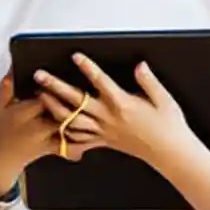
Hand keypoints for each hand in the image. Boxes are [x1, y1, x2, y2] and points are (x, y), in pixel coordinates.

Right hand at [0, 72, 90, 196]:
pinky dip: (80, 142)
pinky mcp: (52, 149)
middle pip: (61, 111)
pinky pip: (70, 146)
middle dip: (70, 101)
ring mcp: (46, 140)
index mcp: (22, 113)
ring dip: (79, 118)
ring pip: (68, 128)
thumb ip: (6, 87)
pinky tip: (91, 133)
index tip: (55, 77)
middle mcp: (37, 127)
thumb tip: (15, 67)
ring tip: (89, 107)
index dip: (52, 86)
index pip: (44, 96)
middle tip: (77, 89)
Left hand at [35, 54, 196, 167]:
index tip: (75, 56)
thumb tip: (140, 65)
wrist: (170, 152)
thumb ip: (148, 81)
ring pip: (72, 120)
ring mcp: (103, 131)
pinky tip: (52, 126)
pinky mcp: (103, 141)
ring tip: (39, 96)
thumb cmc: (168, 125)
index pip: (101, 81)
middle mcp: (108, 118)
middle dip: (55, 86)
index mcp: (122, 104)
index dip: (87, 67)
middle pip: (76, 100)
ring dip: (53, 107)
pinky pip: (79, 139)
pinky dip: (64, 134)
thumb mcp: (164, 99)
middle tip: (40, 75)